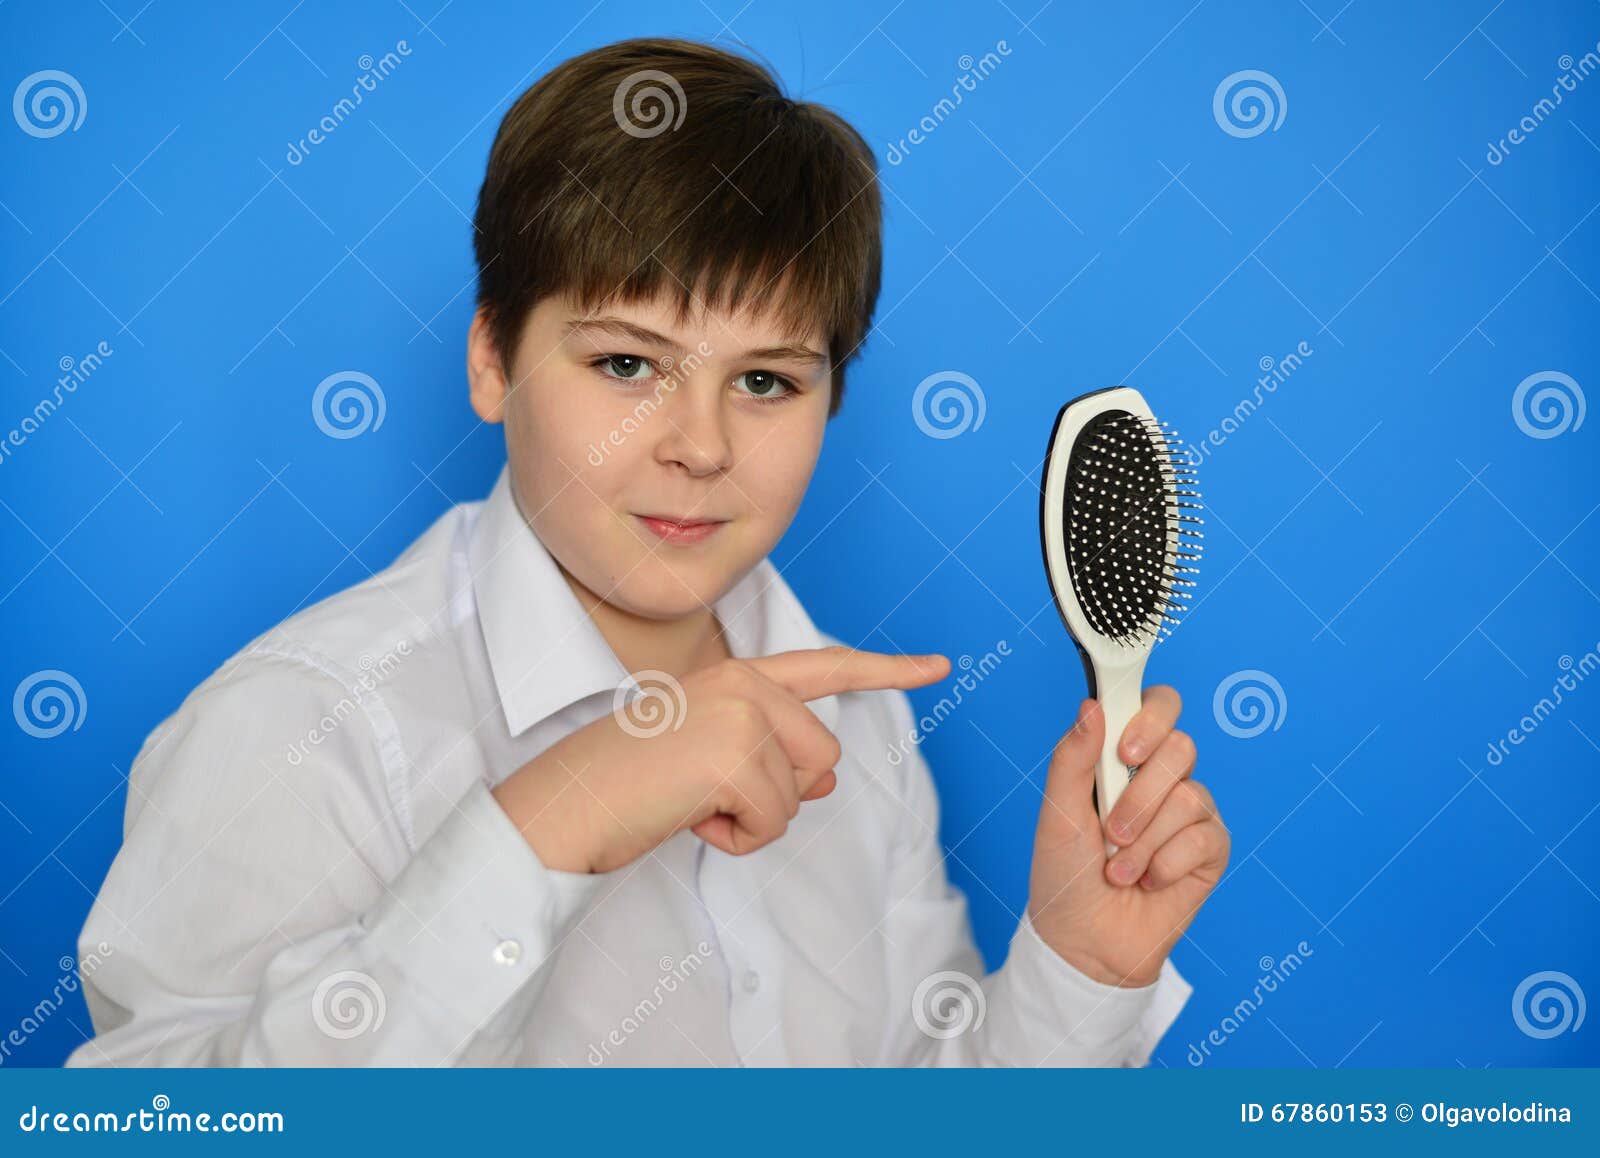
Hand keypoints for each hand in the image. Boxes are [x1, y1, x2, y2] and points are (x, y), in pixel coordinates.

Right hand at [492, 646, 950, 872]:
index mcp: (735, 675)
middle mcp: (745, 682)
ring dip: (753, 817)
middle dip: (777, 791)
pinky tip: (688, 817)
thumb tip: (827, 778)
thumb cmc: (625, 785)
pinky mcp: (737, 755)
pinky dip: (736, 838)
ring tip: (689, 801)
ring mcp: (743, 714)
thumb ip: (769, 756)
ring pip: (801, 791)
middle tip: (702, 790)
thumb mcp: (706, 761)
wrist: (562, 806)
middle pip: (821, 755)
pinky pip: (774, 822)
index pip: (823, 668)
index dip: (886, 671)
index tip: (938, 666)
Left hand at [1025, 688, 1228, 987]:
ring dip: (1146, 839)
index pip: (1158, 706)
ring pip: (1191, 796)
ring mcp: (1190, 813)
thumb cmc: (1065, 874)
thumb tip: (1090, 706)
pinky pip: (1205, 837)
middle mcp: (1161, 778)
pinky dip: (1167, 863)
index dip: (1151, 716)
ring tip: (1118, 867)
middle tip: (1112, 828)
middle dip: (1142, 794)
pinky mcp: (1211, 851)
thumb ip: (1072, 758)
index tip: (1125, 750)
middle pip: (1182, 746)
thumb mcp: (1056, 813)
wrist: (1084, 941)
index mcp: (1123, 757)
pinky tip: (1149, 881)